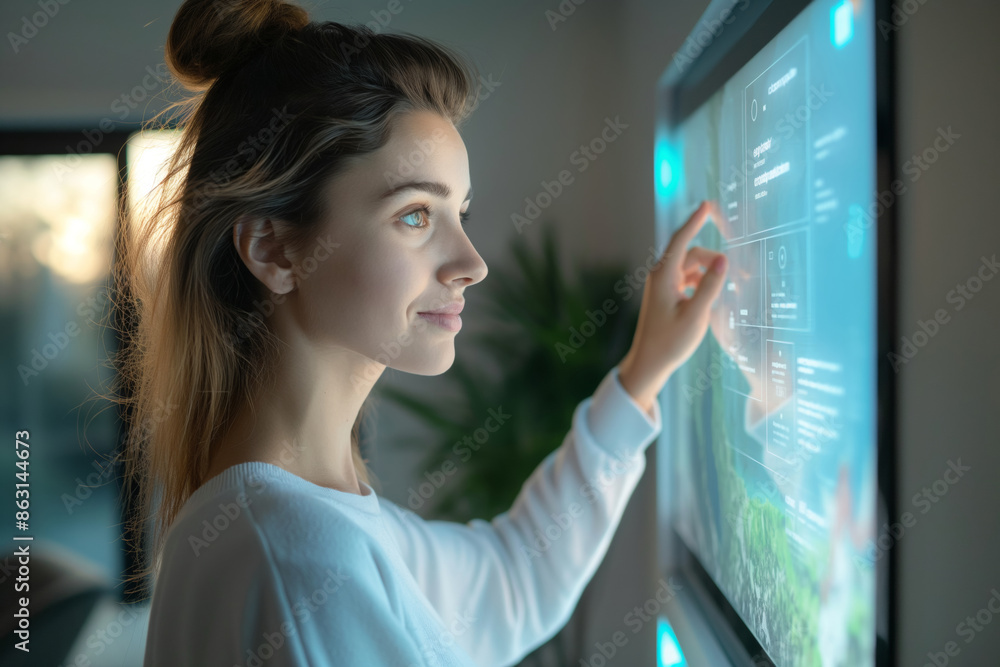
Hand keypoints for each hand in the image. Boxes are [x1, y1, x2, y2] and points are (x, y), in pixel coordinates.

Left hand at [619, 201, 727, 413]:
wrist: (649, 364)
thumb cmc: (670, 342)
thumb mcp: (696, 315)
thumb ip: (710, 286)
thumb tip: (723, 259)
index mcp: (664, 276)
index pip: (682, 239)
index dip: (696, 221)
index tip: (707, 205)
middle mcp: (660, 276)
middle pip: (691, 254)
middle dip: (713, 259)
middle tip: (739, 276)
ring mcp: (662, 286)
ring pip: (690, 267)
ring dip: (708, 272)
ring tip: (729, 288)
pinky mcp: (665, 296)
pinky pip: (686, 279)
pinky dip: (701, 282)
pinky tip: (712, 296)